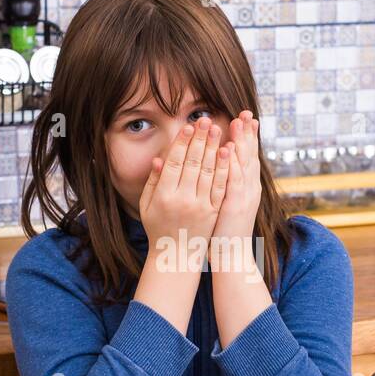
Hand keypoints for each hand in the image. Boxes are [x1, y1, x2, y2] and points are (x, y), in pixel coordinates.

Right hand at [139, 115, 230, 268]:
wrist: (177, 255)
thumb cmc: (158, 228)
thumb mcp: (146, 206)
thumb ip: (152, 182)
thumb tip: (159, 159)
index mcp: (164, 196)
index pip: (174, 163)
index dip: (182, 144)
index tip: (188, 127)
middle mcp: (183, 199)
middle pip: (193, 163)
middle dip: (200, 139)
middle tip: (205, 120)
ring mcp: (200, 206)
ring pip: (209, 171)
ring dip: (214, 148)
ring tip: (218, 129)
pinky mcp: (213, 211)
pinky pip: (220, 186)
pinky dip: (225, 168)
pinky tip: (228, 152)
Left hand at [212, 110, 260, 242]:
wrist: (232, 256)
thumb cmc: (224, 232)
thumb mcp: (226, 204)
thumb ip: (222, 185)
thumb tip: (219, 168)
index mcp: (246, 188)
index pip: (247, 157)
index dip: (247, 137)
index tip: (245, 118)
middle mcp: (249, 189)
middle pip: (250, 155)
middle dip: (248, 133)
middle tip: (246, 112)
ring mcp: (244, 196)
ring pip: (244, 164)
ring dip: (241, 141)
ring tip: (239, 121)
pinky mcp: (235, 205)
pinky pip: (234, 180)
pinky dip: (232, 164)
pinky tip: (229, 149)